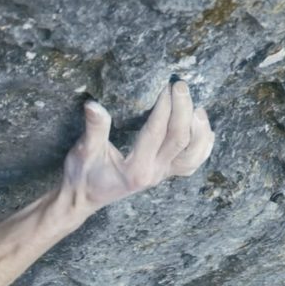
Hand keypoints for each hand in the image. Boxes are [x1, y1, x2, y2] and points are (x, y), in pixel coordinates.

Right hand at [62, 78, 214, 212]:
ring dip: (200, 129)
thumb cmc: (81, 175)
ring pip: (193, 154)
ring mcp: (162, 175)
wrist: (82, 200)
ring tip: (196, 107)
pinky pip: (192, 163)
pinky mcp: (164, 173)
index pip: (157, 132)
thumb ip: (94, 128)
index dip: (164, 107)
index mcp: (135, 169)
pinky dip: (203, 145)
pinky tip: (201, 127)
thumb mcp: (83, 151)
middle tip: (180, 86)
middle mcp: (153, 173)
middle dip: (184, 109)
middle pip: (180, 139)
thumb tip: (93, 105)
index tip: (165, 86)